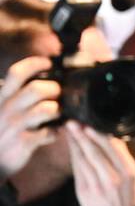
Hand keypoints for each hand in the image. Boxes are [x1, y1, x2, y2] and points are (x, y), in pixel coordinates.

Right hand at [0, 57, 59, 181]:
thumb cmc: (3, 129)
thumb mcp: (4, 108)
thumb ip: (18, 95)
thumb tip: (45, 81)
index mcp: (2, 96)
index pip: (16, 73)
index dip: (34, 64)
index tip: (48, 63)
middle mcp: (6, 108)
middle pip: (36, 89)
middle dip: (54, 89)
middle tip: (59, 95)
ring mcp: (15, 125)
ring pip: (46, 109)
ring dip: (58, 110)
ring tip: (58, 114)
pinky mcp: (24, 142)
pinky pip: (49, 133)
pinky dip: (56, 132)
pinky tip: (54, 133)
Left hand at [66, 121, 134, 205]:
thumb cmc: (125, 193)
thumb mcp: (131, 176)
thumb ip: (121, 157)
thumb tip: (110, 135)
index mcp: (129, 172)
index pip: (113, 148)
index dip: (100, 134)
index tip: (90, 122)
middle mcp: (115, 178)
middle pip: (96, 151)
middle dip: (84, 135)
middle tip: (74, 123)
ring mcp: (100, 185)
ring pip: (85, 159)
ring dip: (76, 143)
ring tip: (70, 130)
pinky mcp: (87, 191)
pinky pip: (78, 169)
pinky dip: (74, 155)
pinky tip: (72, 146)